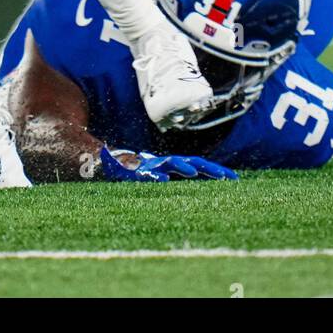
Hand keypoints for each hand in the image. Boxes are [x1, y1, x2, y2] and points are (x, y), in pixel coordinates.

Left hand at [100, 146, 237, 182]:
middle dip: (203, 169)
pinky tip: (230, 179)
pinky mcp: (180, 173)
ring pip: (198, 167)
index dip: (177, 169)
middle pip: (188, 164)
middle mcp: (167, 164)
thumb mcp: (111, 164)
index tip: (185, 174)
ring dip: (213, 172)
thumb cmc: (118, 167)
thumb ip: (108, 160)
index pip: (168, 165)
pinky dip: (214, 175)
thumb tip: (102, 153)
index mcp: (153, 163)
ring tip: (230, 178)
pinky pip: (200, 174)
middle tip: (220, 176)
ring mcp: (175, 167)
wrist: (123, 163)